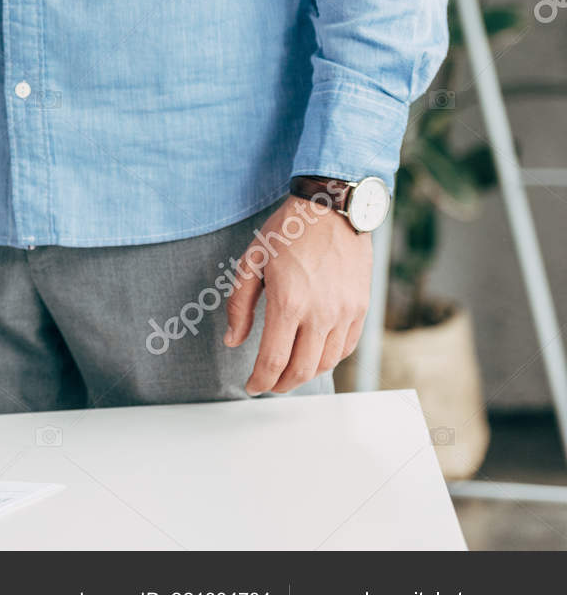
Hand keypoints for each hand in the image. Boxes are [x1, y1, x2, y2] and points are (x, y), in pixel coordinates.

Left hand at [224, 196, 371, 393]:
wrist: (331, 208)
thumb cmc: (287, 230)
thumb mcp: (251, 262)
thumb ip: (240, 305)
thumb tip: (232, 340)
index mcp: (288, 303)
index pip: (274, 360)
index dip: (260, 380)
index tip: (251, 386)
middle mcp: (320, 313)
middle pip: (302, 370)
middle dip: (280, 384)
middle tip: (267, 384)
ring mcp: (345, 312)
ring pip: (326, 363)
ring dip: (305, 375)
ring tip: (288, 372)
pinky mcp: (361, 308)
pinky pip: (346, 347)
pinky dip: (328, 359)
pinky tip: (313, 356)